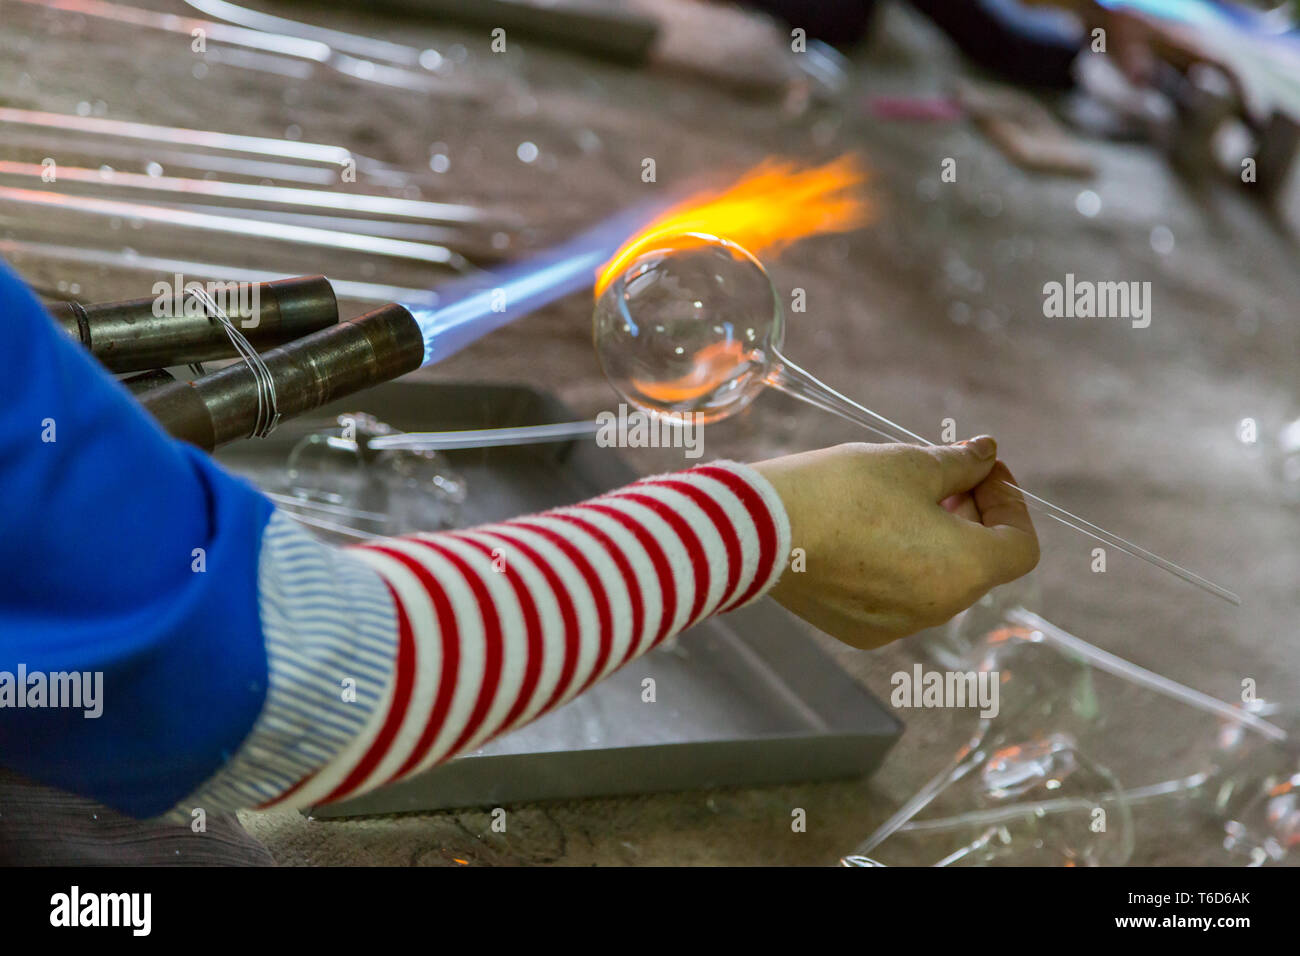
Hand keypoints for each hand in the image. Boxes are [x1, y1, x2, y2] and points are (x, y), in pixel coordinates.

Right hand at [752, 437, 1038, 648]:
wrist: (759, 530)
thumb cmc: (843, 490)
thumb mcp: (910, 464)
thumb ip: (960, 464)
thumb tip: (986, 456)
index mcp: (966, 569)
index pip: (1020, 545)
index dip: (1010, 503)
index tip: (982, 471)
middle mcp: (939, 609)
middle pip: (977, 563)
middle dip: (969, 516)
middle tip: (941, 476)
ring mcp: (897, 626)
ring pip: (935, 581)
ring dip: (933, 541)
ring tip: (897, 500)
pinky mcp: (858, 630)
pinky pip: (895, 598)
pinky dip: (895, 566)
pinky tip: (863, 532)